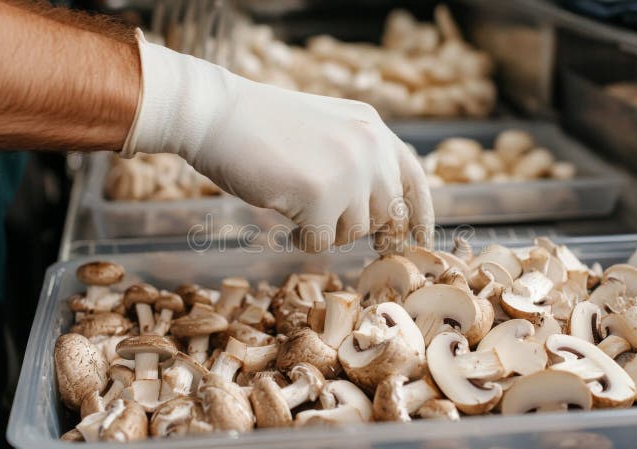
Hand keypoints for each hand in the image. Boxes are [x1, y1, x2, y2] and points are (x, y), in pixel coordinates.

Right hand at [123, 31, 432, 251]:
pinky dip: (300, 240)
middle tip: (322, 221)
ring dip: (324, 230)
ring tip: (294, 205)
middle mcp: (370, 146)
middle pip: (384, 215)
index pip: (414, 178)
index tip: (419, 242)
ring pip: (354, 232)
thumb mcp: (326, 130)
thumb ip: (357, 159)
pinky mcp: (321, 195)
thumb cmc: (259, 126)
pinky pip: (321, 243)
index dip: (420, 215)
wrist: (216, 114)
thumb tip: (384, 215)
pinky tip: (282, 219)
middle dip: (354, 225)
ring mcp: (349, 170)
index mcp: (372, 127)